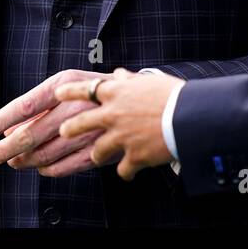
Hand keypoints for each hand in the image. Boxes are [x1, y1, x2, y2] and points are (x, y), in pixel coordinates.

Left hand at [0, 68, 113, 177]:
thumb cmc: (95, 90)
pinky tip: (42, 168)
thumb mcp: (67, 86)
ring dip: (26, 161)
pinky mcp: (99, 150)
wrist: (140, 97)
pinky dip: (49, 170)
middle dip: (8, 148)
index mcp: (64, 84)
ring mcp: (88, 129)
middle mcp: (74, 106)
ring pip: (46, 154)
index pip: (24, 105)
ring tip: (15, 162)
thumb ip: (38, 106)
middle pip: (32, 133)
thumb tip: (8, 128)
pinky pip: (66, 167)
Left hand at [56, 68, 183, 179]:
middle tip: (64, 132)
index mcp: (117, 92)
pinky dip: (126, 172)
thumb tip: (118, 74)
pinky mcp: (133, 157)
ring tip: (98, 156)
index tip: (58, 94)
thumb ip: (129, 79)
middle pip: (80, 124)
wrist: (189, 117)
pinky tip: (129, 174)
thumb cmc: (173, 95)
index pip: (84, 89)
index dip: (69, 92)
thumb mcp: (149, 81)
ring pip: (97, 151)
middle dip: (70, 130)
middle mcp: (113, 114)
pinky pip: (122, 170)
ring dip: (98, 154)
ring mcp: (121, 137)